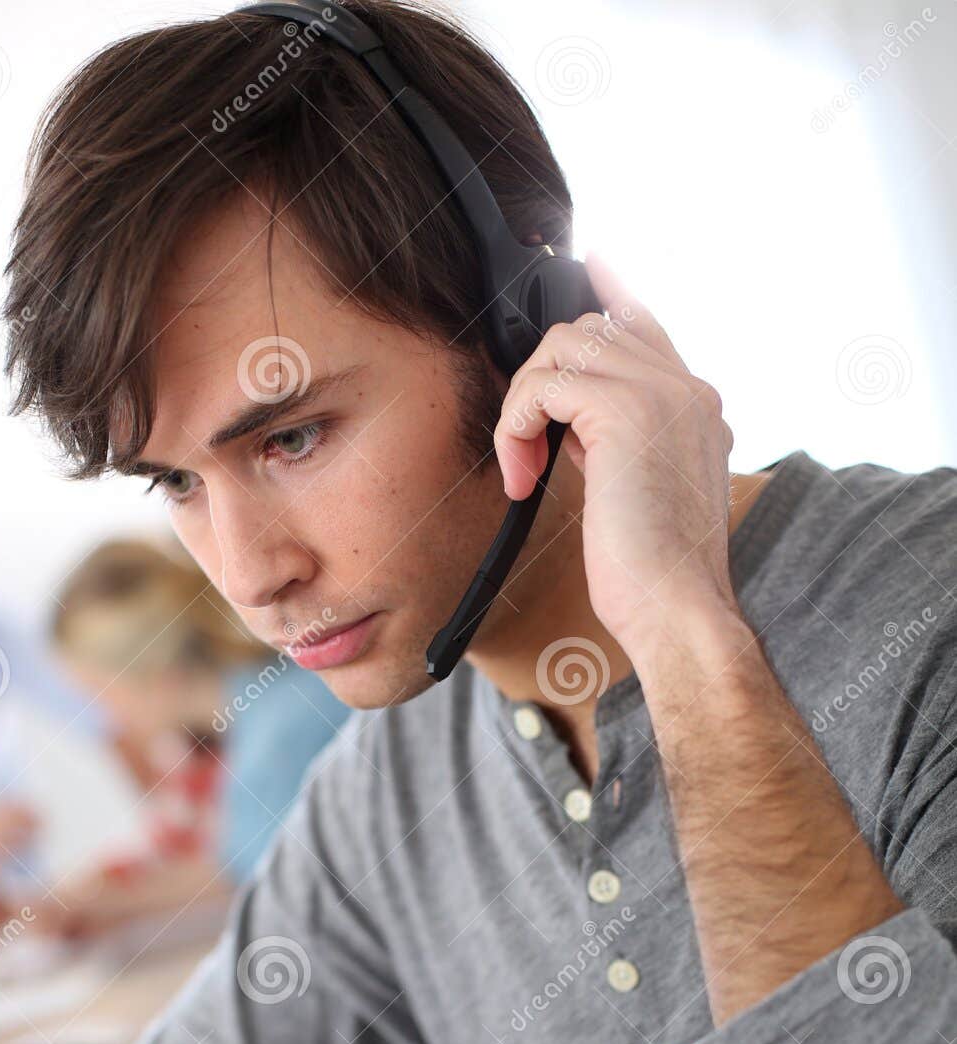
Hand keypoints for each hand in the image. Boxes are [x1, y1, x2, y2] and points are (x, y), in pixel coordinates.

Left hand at [493, 252, 736, 657]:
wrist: (678, 610)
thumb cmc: (655, 576)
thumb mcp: (640, 494)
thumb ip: (619, 442)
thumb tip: (573, 422)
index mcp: (697, 405)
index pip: (645, 322)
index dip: (610, 292)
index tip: (590, 264)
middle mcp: (687, 389)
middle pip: (591, 329)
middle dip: (540, 380)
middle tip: (527, 450)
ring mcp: (661, 393)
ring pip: (561, 348)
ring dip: (523, 407)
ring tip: (523, 470)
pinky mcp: (625, 411)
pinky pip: (542, 384)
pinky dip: (516, 426)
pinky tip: (522, 476)